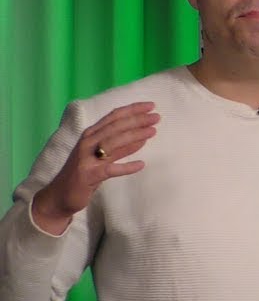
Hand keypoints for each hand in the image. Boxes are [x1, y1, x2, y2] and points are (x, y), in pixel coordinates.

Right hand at [31, 102, 159, 234]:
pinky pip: (110, 169)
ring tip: (152, 132)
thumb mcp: (101, 156)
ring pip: (113, 143)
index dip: (132, 109)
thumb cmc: (85, 172)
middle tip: (156, 117)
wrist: (60, 194)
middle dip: (137, 120)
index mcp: (90, 134)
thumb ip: (118, 146)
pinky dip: (126, 167)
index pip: (113, 116)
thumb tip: (141, 138)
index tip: (151, 105)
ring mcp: (86, 158)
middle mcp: (87, 142)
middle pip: (115, 127)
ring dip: (134, 136)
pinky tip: (141, 165)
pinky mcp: (89, 175)